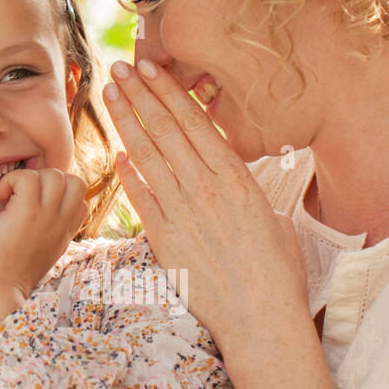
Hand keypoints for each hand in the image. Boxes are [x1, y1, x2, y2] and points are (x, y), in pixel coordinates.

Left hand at [0, 167, 87, 346]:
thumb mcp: (35, 254)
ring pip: (55, 175)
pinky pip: (27, 178)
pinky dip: (11, 181)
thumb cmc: (4, 277)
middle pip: (75, 182)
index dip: (59, 193)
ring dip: (29, 178)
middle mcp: (61, 225)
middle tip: (22, 195)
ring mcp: (47, 218)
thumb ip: (43, 235)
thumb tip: (32, 218)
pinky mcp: (26, 213)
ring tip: (10, 195)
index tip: (35, 204)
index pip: (81, 200)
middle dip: (48, 179)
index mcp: (64, 235)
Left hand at [101, 61, 311, 351]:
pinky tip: (116, 153)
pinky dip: (127, 173)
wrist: (262, 321)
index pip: (194, 122)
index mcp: (237, 178)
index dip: (168, 91)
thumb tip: (238, 184)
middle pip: (164, 129)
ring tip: (109, 94)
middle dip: (139, 94)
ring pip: (146, 155)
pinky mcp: (164, 239)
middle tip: (119, 67)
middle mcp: (206, 188)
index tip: (151, 68)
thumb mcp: (274, 219)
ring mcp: (182, 212)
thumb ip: (250, 193)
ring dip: (125, 121)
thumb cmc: (278, 274)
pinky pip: (140, 197)